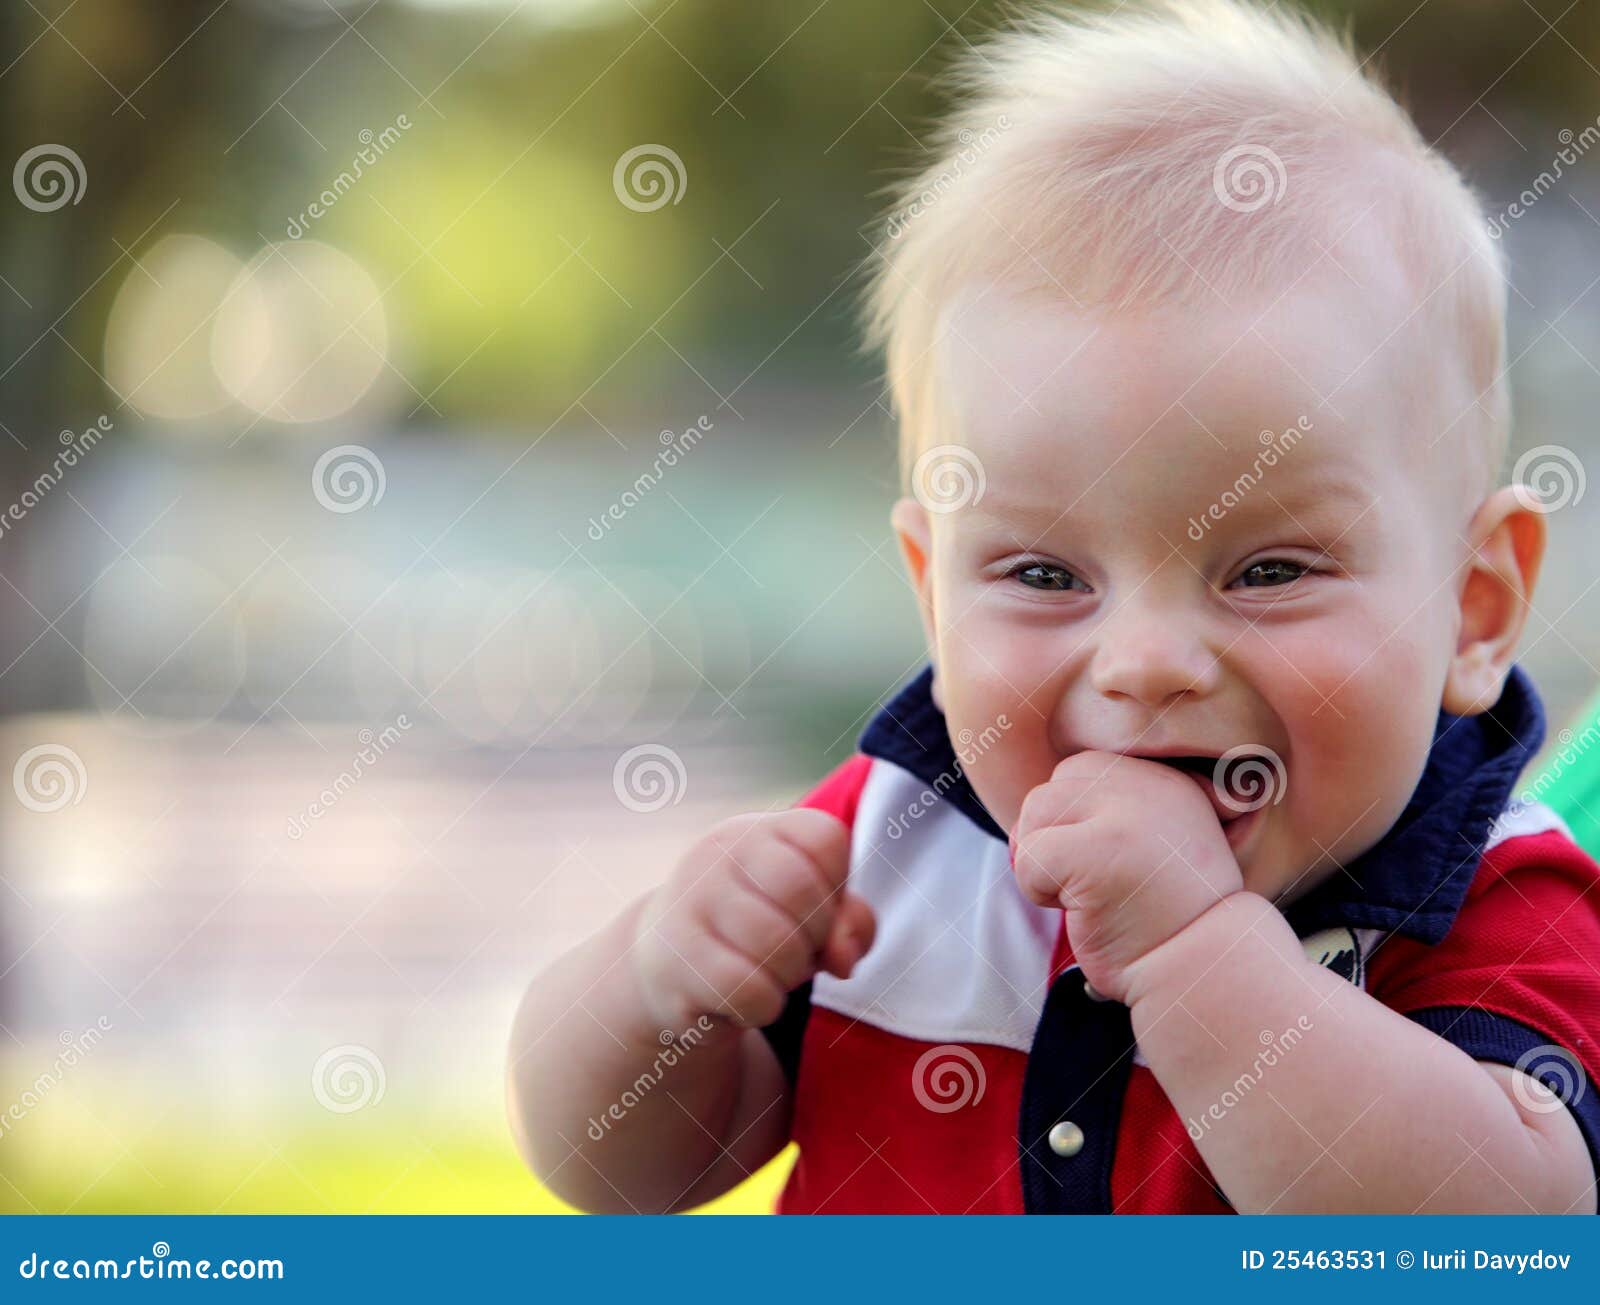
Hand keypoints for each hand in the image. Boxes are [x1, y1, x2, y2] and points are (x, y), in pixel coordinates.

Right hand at [631, 809, 874, 1031]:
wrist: (667, 966)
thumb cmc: (756, 930)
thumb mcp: (809, 915)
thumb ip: (850, 923)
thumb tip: (843, 959)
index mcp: (757, 831)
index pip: (826, 838)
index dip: (837, 884)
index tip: (813, 907)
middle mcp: (719, 854)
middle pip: (802, 890)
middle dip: (816, 935)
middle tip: (795, 949)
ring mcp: (691, 903)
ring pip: (778, 945)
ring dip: (790, 975)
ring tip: (769, 972)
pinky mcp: (676, 959)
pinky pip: (750, 990)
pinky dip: (762, 1006)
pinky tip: (742, 997)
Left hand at [1010, 751, 1242, 1002]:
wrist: (1199, 971)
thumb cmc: (1163, 920)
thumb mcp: (1148, 846)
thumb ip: (1105, 814)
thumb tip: (1028, 816)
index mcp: (1163, 781)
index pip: (1079, 773)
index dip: (1070, 822)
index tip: (1100, 864)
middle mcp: (1149, 785)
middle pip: (1051, 791)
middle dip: (1049, 840)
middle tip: (1086, 885)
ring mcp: (1125, 816)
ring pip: (1035, 814)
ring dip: (1042, 864)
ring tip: (1086, 896)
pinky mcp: (1099, 850)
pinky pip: (1031, 856)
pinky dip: (1037, 890)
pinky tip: (1080, 911)